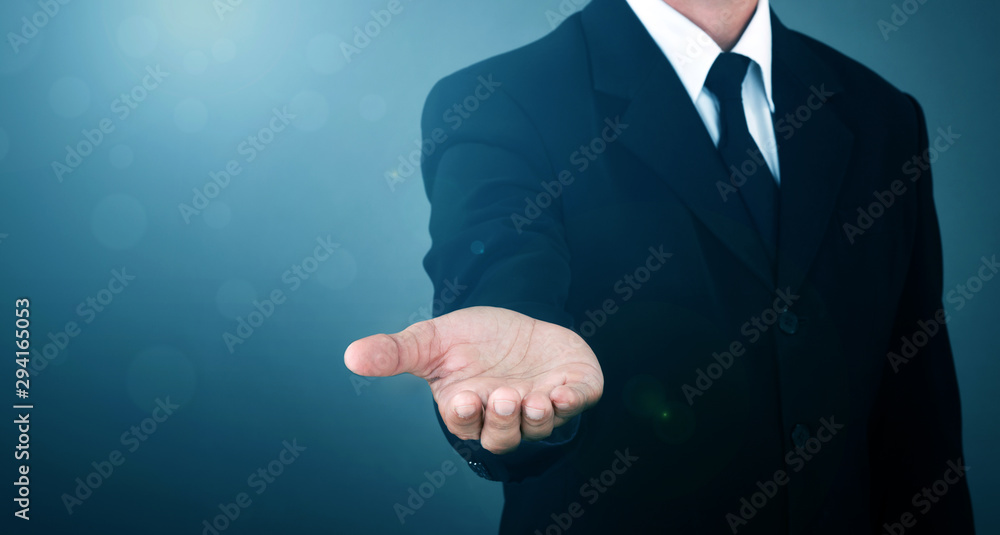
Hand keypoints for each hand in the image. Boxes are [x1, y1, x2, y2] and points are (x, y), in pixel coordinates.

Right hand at [345, 306, 603, 453]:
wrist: (516, 320)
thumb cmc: (470, 339)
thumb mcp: (431, 340)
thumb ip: (395, 352)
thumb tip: (350, 356)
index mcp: (468, 408)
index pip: (465, 423)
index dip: (465, 415)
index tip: (464, 398)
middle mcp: (506, 416)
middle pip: (503, 435)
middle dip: (502, 419)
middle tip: (502, 396)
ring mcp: (542, 406)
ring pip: (539, 428)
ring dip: (537, 418)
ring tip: (534, 400)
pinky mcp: (574, 389)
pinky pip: (577, 404)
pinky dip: (573, 401)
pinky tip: (565, 391)